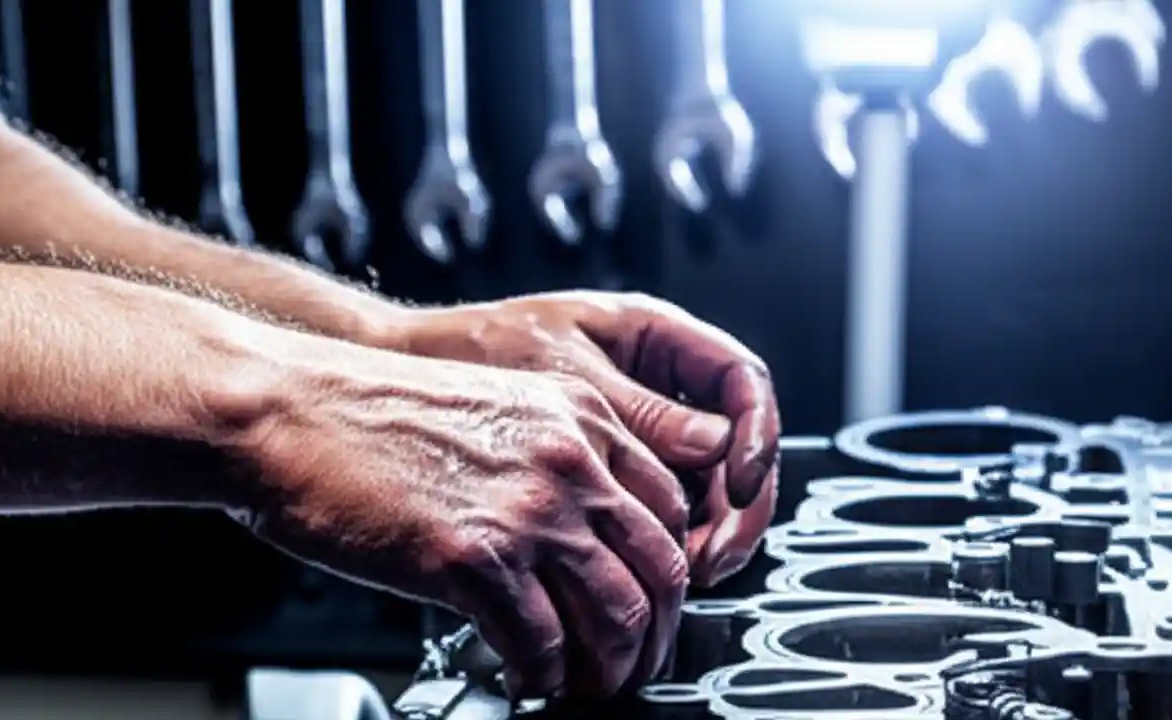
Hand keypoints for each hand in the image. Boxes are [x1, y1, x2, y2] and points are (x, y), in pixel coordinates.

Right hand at [216, 347, 688, 697]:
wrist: (293, 411)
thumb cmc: (377, 409)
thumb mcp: (499, 405)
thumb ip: (557, 456)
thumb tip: (587, 532)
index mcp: (582, 416)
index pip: (671, 507)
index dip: (670, 569)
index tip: (658, 600)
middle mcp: (570, 462)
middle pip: (662, 568)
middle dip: (660, 633)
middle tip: (642, 665)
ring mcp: (527, 511)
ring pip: (618, 614)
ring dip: (615, 668)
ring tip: (593, 687)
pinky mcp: (472, 560)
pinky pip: (541, 642)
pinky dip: (545, 675)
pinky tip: (530, 679)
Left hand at [386, 291, 779, 585]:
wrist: (414, 375)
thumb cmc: (475, 349)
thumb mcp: (562, 374)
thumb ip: (640, 411)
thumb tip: (716, 446)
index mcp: (656, 337)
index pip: (742, 379)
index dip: (757, 433)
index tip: (743, 481)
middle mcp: (660, 384)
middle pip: (736, 445)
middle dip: (737, 505)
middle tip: (715, 555)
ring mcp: (641, 430)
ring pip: (706, 486)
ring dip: (706, 534)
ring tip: (681, 575)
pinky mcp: (615, 472)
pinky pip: (663, 509)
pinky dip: (666, 544)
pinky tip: (650, 572)